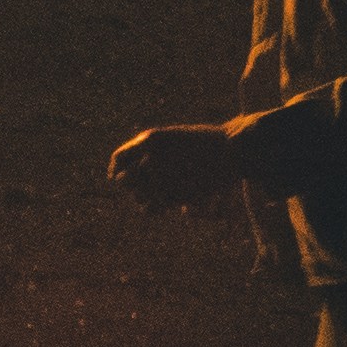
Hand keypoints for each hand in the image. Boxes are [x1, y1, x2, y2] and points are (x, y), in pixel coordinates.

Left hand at [107, 121, 240, 208]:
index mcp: (149, 140)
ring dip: (144, 197)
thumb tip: (122, 174)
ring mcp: (161, 178)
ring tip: (160, 193)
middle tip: (143, 186)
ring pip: (137, 196)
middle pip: (124, 181)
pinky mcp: (172, 195)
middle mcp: (150, 158)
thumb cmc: (203, 142)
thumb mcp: (172, 138)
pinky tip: (163, 203)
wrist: (230, 149)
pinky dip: (153, 208)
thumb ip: (148, 151)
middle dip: (131, 185)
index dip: (116, 170)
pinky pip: (149, 209)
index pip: (119, 159)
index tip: (116, 177)